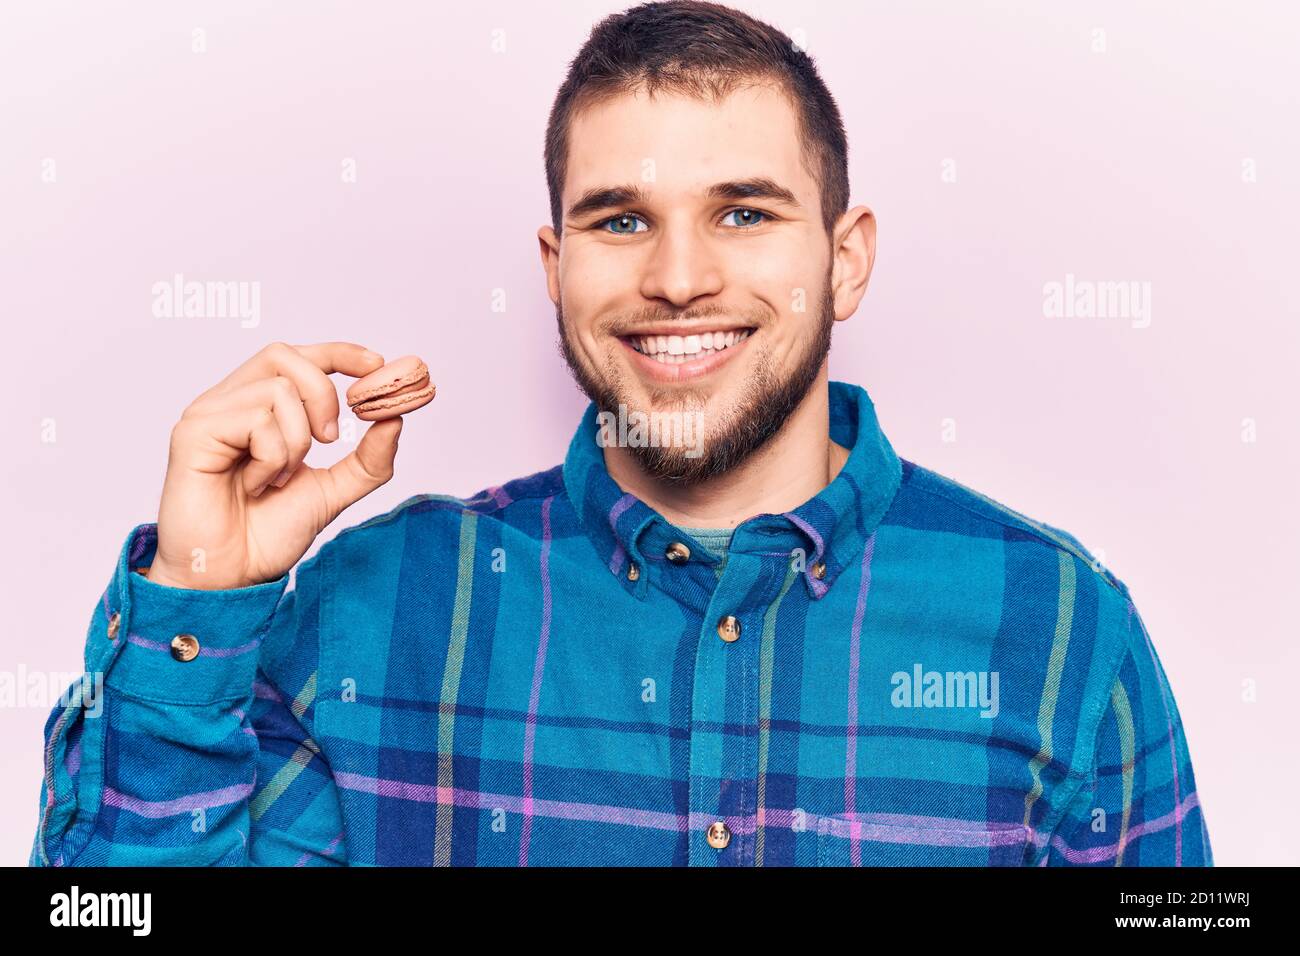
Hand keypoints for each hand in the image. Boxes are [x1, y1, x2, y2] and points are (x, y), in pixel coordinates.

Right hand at [146, 342, 404, 589]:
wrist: (232, 575)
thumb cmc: (268, 533)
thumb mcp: (333, 491)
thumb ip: (367, 459)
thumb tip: (395, 419)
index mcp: (257, 407)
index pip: (297, 357)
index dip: (339, 352)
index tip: (377, 364)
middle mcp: (230, 402)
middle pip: (285, 356)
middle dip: (323, 395)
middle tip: (330, 441)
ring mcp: (208, 413)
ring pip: (278, 390)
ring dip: (297, 442)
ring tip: (277, 479)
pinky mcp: (193, 431)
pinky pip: (256, 420)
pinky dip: (272, 457)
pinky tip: (255, 486)